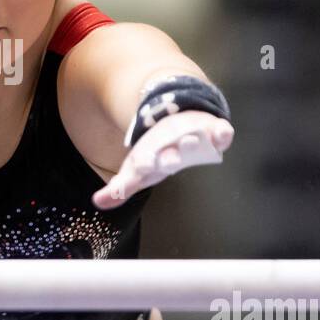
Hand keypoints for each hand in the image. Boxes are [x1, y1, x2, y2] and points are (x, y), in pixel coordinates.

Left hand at [92, 111, 233, 209]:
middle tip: (171, 161)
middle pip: (170, 151)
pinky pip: (218, 130)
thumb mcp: (138, 171)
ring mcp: (191, 134)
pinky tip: (222, 136)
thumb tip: (97, 201)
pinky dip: (221, 133)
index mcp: (150, 155)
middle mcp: (170, 143)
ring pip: (193, 138)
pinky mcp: (210, 128)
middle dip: (170, 156)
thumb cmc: (156, 153)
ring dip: (193, 141)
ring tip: (193, 142)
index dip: (144, 163)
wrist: (174, 118)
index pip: (145, 161)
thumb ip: (121, 187)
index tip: (143, 166)